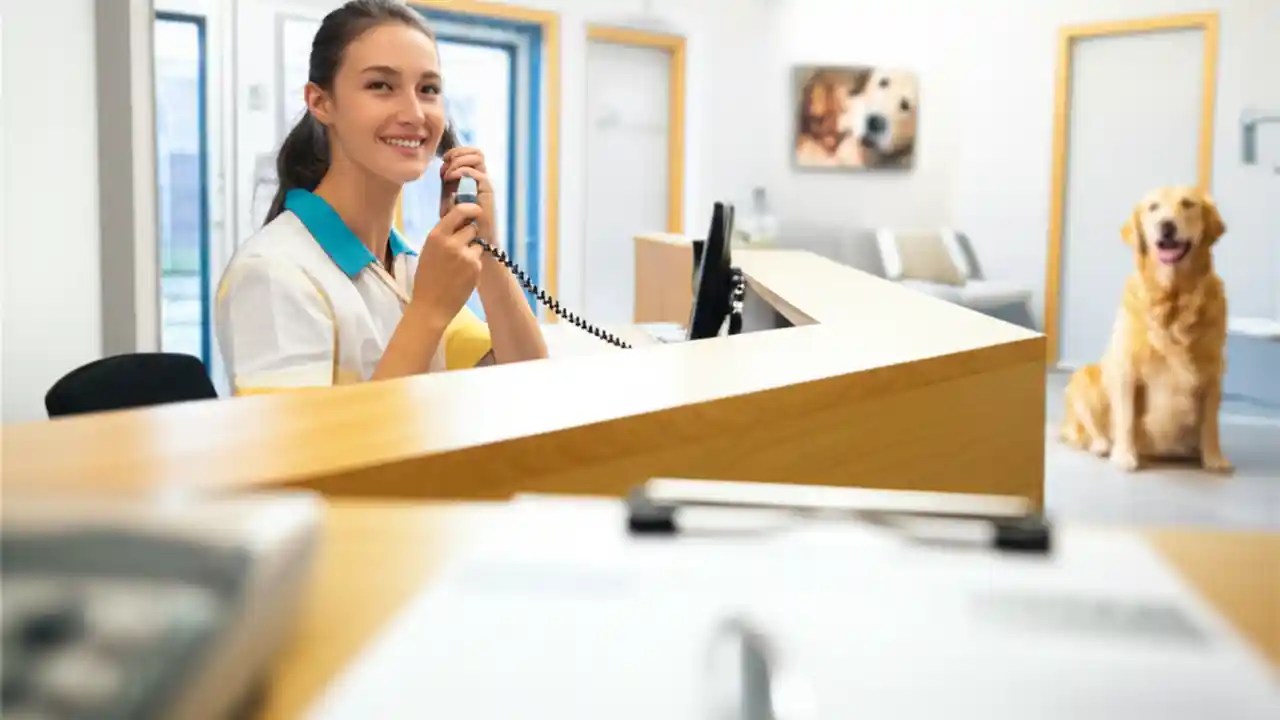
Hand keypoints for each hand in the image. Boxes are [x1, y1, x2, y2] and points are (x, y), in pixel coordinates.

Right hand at [412, 202, 483, 325]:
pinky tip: (463, 275)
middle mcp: (452, 242)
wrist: (431, 306)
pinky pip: (479, 258)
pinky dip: (474, 264)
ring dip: (473, 250)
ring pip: (478, 243)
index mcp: (436, 235)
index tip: (476, 210)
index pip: (459, 211)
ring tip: (460, 264)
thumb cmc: (427, 279)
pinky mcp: (475, 267)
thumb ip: (443, 236)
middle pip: (472, 227)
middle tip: (462, 247)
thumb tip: (460, 221)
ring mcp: (465, 255)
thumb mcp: (429, 251)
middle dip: (470, 234)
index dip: (471, 208)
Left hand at [439, 146, 496, 245]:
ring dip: (460, 160)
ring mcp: (485, 187)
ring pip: (479, 159)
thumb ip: (448, 186)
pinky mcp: (487, 196)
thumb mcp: (449, 201)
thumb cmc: (459, 228)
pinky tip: (450, 178)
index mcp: (474, 180)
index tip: (443, 160)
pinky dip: (463, 171)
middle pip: (477, 152)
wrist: (470, 246)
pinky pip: (479, 175)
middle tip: (446, 162)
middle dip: (459, 152)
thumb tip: (443, 169)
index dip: (457, 152)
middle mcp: (482, 181)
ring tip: (448, 172)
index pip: (471, 154)